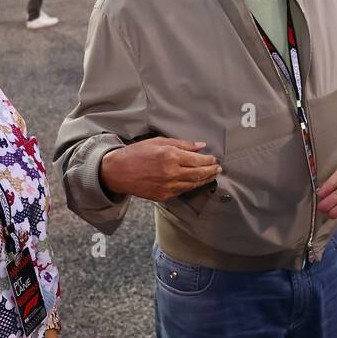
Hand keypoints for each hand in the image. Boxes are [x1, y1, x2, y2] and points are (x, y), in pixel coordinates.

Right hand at [100, 138, 220, 201]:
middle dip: (211, 171)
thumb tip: (201, 146)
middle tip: (218, 169)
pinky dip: (191, 186)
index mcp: (170, 156)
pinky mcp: (163, 196)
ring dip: (204, 180)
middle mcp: (171, 172)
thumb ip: (182, 144)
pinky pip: (182, 191)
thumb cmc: (137, 153)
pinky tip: (196, 182)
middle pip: (199, 174)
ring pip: (193, 185)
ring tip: (211, 176)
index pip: (198, 160)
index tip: (214, 159)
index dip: (209, 160)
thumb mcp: (159, 142)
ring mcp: (168, 186)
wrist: (118, 172)